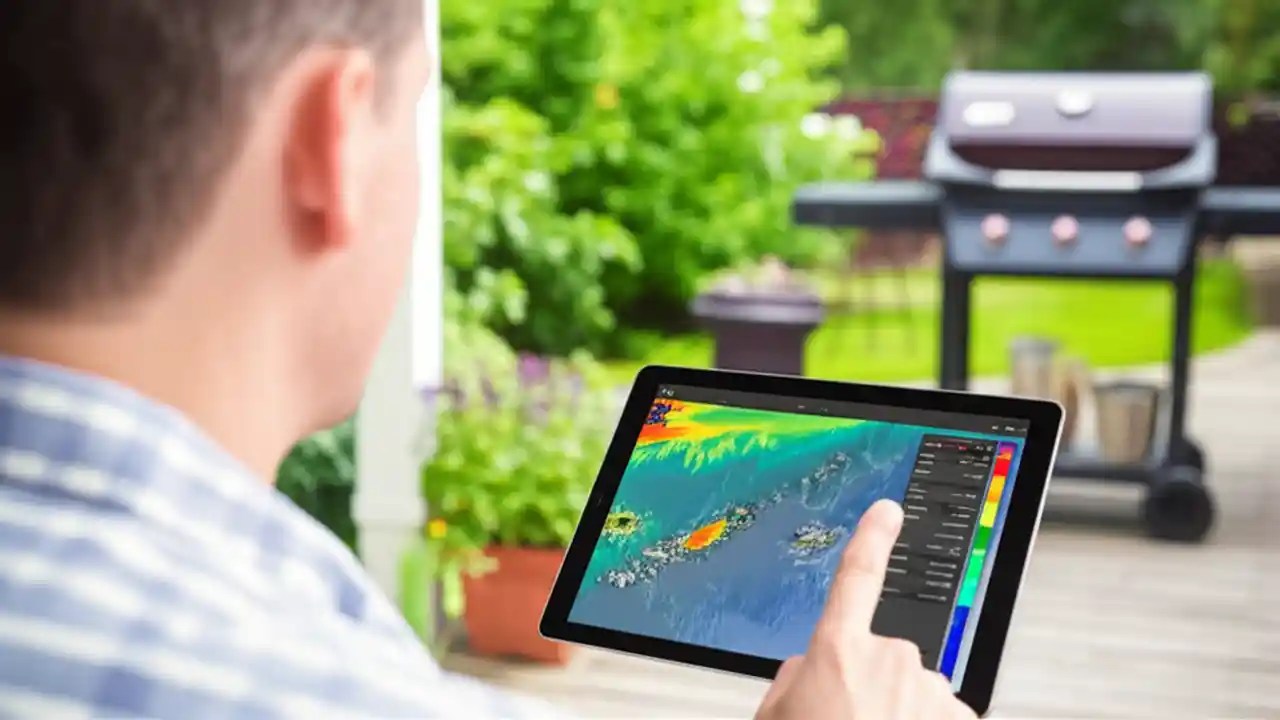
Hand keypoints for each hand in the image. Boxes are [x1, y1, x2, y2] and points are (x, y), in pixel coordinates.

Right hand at [754, 500, 976, 719]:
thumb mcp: (776, 712)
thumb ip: (796, 674)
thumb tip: (812, 664)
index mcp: (839, 651)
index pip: (856, 577)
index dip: (872, 539)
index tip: (887, 511)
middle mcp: (890, 660)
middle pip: (882, 655)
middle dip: (869, 684)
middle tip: (845, 718)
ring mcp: (929, 690)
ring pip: (913, 690)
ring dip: (898, 711)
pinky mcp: (959, 717)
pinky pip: (940, 714)